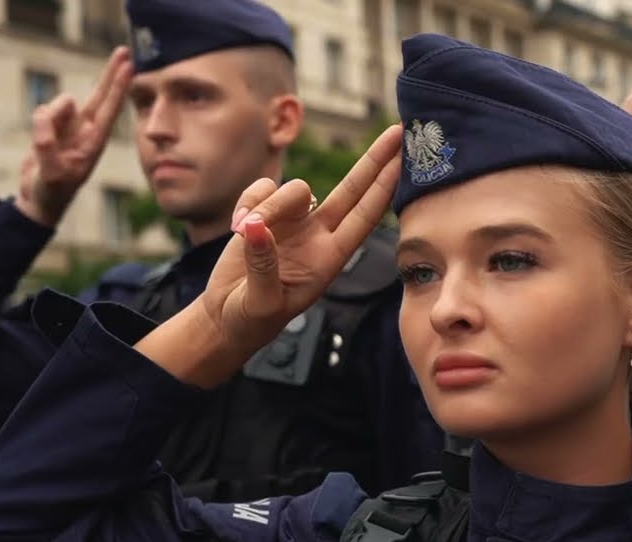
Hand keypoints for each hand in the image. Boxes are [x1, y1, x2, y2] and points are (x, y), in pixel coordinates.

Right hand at [15, 47, 132, 227]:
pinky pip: (44, 112)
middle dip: (110, 73)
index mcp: (93, 143)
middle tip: (124, 51)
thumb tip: (48, 117)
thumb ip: (47, 145)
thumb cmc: (51, 191)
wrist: (39, 200)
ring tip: (46, 146)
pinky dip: (38, 124)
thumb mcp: (50, 174)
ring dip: (49, 118)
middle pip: (100, 95)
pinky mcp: (54, 126)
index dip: (118, 87)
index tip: (131, 67)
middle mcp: (85, 130)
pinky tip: (39, 143)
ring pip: (59, 103)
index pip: (109, 109)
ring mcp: (70, 127)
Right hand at [132, 125, 403, 386]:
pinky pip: (262, 188)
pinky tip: (237, 228)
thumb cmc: (252, 319)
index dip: (385, 187)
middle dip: (373, 161)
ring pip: (293, 188)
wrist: (228, 318)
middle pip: (351, 189)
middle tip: (397, 132)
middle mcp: (317, 235)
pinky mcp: (264, 213)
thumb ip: (263, 263)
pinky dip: (248, 202)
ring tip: (243, 233)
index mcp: (329, 258)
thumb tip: (257, 226)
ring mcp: (292, 222)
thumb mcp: (261, 301)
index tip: (404, 160)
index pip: (364, 216)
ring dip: (267, 205)